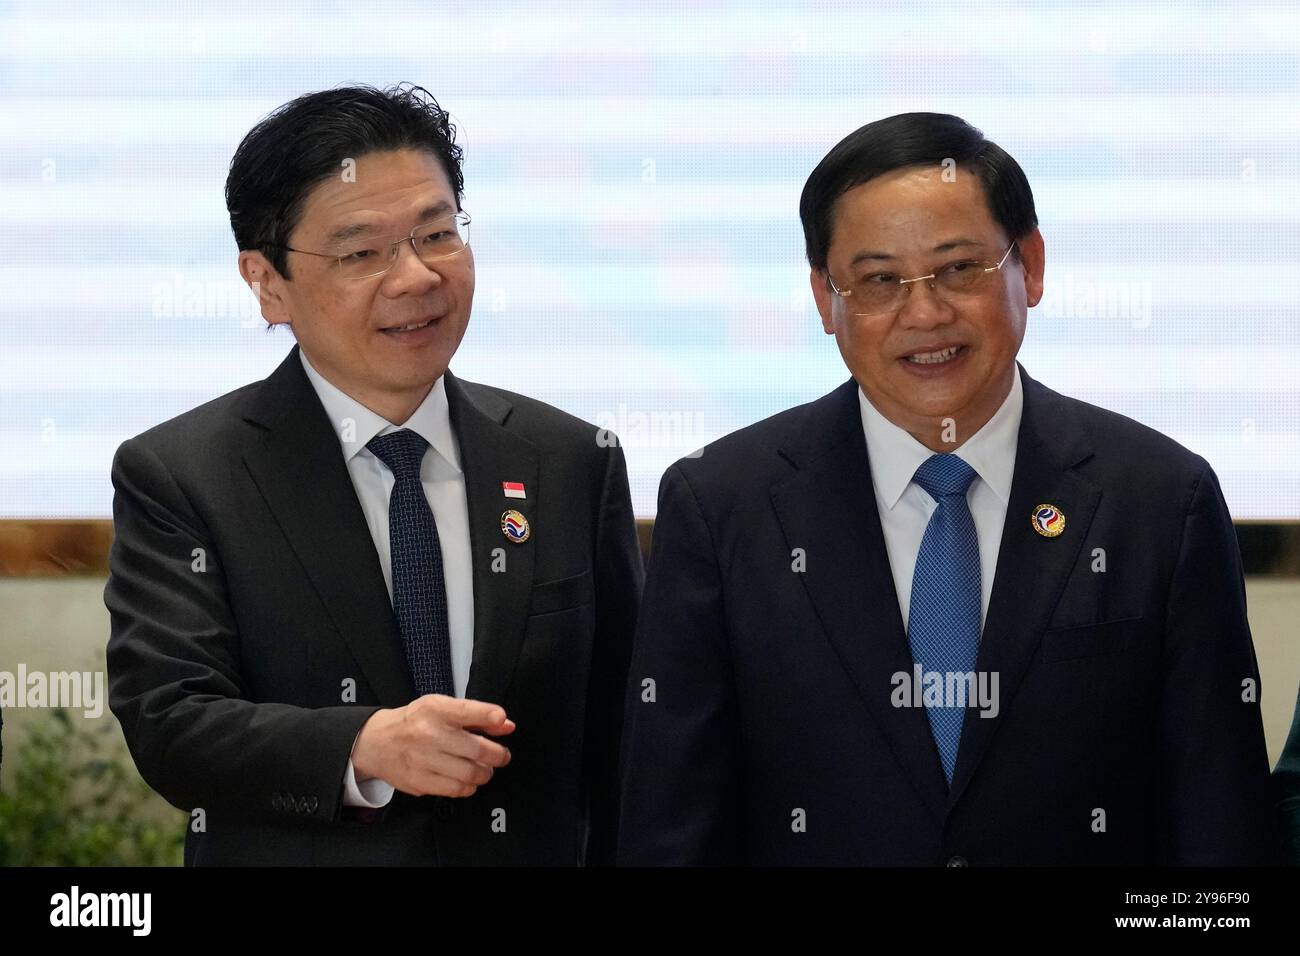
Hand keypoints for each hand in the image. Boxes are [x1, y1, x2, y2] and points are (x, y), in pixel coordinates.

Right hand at [351, 695, 514, 797]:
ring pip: (470, 773)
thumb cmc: (414, 723)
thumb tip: (505, 725)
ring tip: (484, 768)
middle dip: (498, 755)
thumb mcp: (441, 707)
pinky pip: (456, 789)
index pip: (469, 711)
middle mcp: (429, 734)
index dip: (491, 717)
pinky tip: (467, 779)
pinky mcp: (419, 781)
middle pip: (477, 750)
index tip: (502, 721)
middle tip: (501, 756)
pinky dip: (469, 786)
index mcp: (435, 710)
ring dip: (485, 773)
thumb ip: (475, 715)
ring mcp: (423, 760)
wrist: (377, 742)